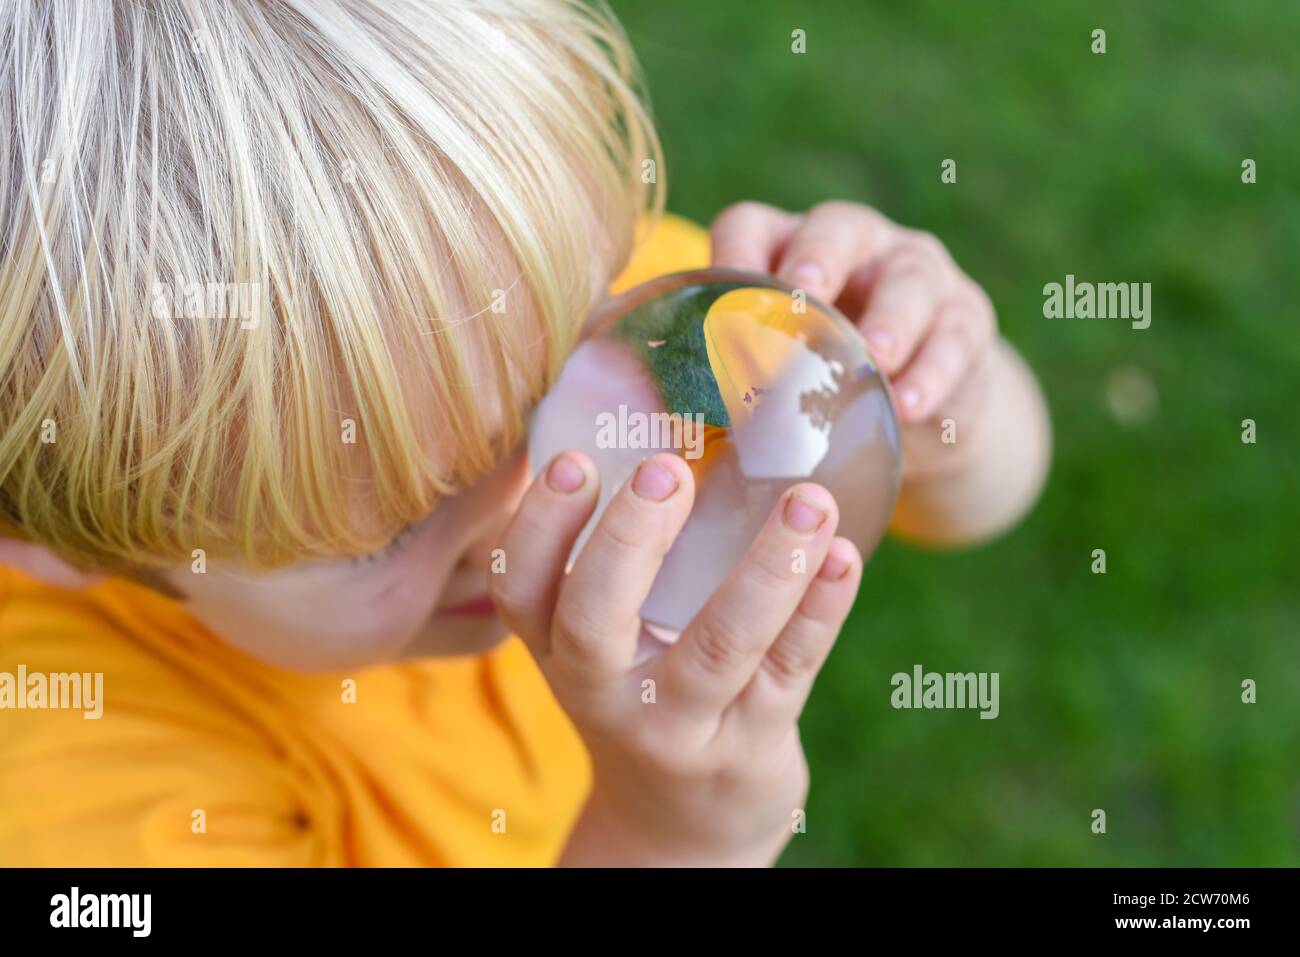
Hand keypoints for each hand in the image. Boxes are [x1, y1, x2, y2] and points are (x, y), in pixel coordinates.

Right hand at [489, 451, 861, 865]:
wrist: (684, 823)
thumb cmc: (641, 693)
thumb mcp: (603, 646)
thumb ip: (613, 562)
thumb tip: (654, 411)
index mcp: (560, 651)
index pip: (520, 590)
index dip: (537, 527)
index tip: (568, 459)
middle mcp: (606, 692)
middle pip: (595, 622)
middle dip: (627, 541)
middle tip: (667, 469)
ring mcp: (681, 725)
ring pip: (718, 648)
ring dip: (767, 569)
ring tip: (808, 501)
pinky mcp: (752, 741)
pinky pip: (790, 669)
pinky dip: (820, 609)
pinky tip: (842, 556)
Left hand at [710, 200, 998, 477]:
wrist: (915, 412)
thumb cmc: (818, 384)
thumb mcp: (774, 370)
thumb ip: (721, 373)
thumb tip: (633, 412)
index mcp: (786, 249)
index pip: (752, 227)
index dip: (734, 252)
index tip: (718, 294)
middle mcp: (853, 245)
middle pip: (835, 229)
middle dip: (817, 257)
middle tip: (802, 288)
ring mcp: (916, 275)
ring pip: (908, 280)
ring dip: (890, 318)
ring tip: (874, 356)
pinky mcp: (965, 319)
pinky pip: (954, 338)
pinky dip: (932, 372)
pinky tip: (910, 406)